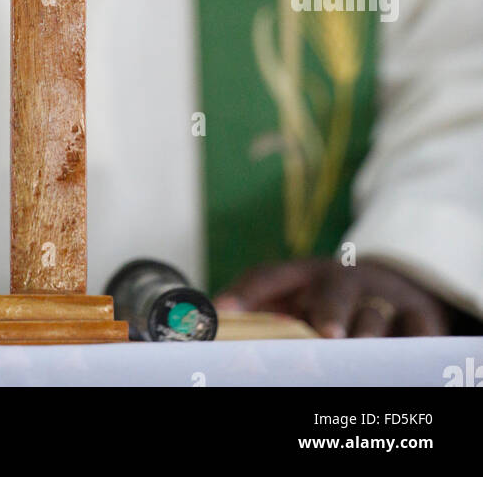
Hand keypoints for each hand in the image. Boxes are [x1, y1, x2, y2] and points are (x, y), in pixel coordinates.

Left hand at [214, 257, 450, 337]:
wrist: (397, 284)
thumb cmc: (332, 303)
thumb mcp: (298, 300)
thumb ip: (262, 315)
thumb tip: (212, 332)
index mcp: (303, 275)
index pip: (269, 276)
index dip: (246, 290)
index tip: (224, 309)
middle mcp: (343, 280)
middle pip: (334, 291)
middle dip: (329, 311)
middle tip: (326, 332)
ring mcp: (382, 297)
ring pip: (376, 314)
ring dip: (368, 333)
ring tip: (359, 350)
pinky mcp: (419, 315)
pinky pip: (419, 329)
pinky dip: (417, 343)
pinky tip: (410, 357)